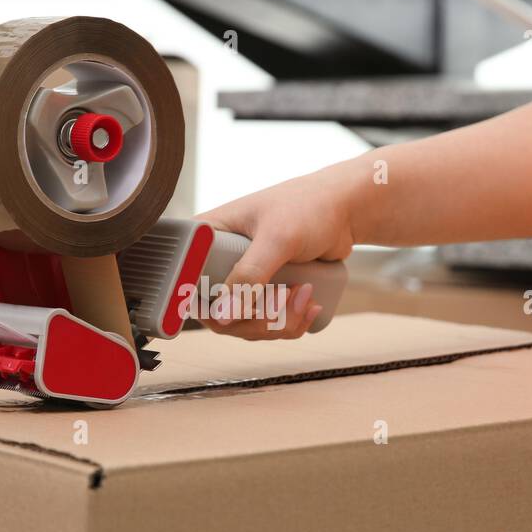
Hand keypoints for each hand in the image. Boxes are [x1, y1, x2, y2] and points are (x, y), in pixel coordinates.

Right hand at [196, 162, 362, 339]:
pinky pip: (266, 324)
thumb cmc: (309, 207)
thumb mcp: (277, 238)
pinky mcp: (264, 291)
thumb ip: (249, 274)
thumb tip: (224, 314)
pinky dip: (289, 323)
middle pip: (217, 314)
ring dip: (279, 321)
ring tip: (306, 295)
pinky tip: (310, 305)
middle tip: (287, 297)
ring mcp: (242, 278)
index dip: (207, 304)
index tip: (239, 307)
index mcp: (208, 236)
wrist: (345, 211)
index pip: (186, 281)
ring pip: (243, 323)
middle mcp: (219, 259)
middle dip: (257, 317)